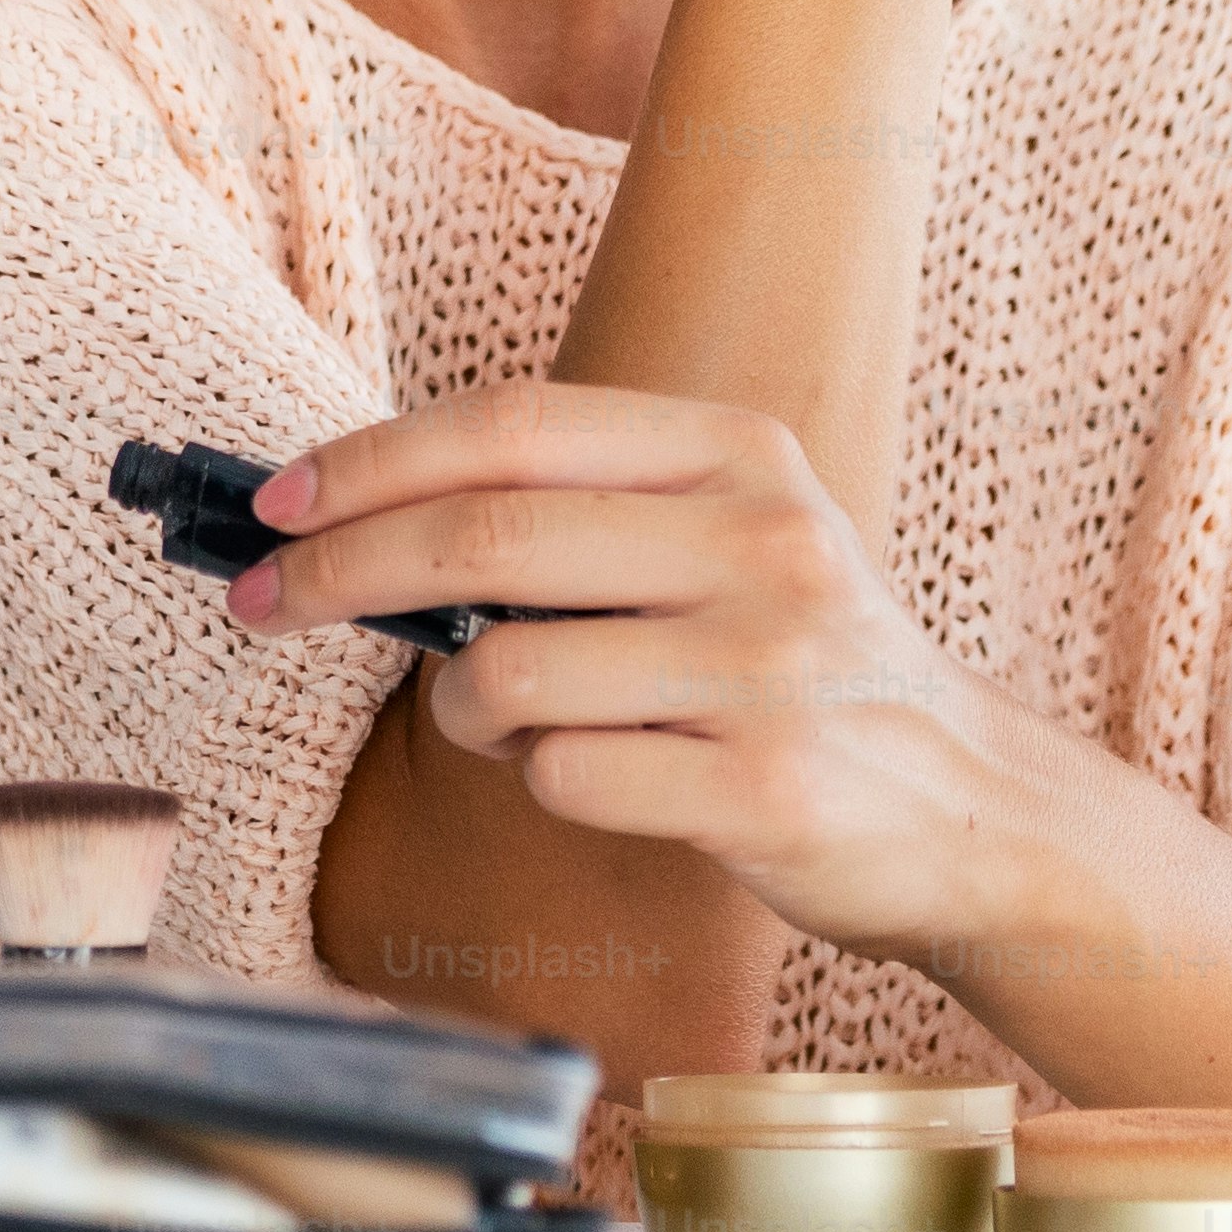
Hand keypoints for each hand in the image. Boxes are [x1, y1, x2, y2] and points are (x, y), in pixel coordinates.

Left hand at [239, 379, 1123, 977]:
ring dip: (457, 709)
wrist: (970, 806)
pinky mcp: (768, 789)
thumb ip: (577, 516)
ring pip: (505, 673)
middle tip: (261, 600)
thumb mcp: (724, 542)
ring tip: (500, 722)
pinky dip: (539, 784)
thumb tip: (357, 523)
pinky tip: (594, 776)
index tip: (274, 501)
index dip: (371, 460)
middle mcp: (762, 540)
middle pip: (483, 534)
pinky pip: (565, 779)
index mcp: (736, 453)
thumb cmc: (800, 667)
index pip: (510, 424)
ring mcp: (771, 667)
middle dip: (338, 568)